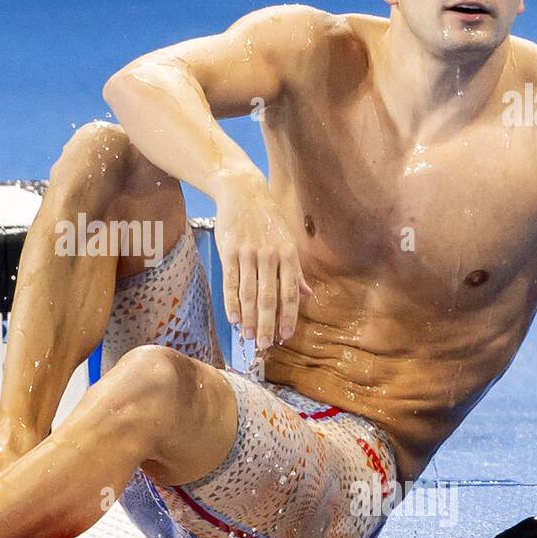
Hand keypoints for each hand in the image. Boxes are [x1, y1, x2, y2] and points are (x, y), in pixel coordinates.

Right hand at [215, 184, 311, 349]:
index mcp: (288, 254)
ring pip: (248, 293)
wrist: (243, 192)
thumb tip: (307, 296)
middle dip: (266, 324)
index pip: (289, 292)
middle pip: (268, 297)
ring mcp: (248, 253)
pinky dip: (231, 302)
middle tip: (263, 345)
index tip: (285, 336)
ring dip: (248, 318)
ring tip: (247, 336)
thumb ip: (296, 271)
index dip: (288, 316)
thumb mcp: (288, 241)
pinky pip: (230, 282)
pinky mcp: (229, 251)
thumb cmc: (267, 220)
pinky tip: (233, 318)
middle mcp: (270, 255)